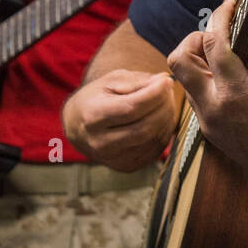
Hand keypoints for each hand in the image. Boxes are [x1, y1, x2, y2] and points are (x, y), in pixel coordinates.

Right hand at [62, 69, 180, 170]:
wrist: (78, 126)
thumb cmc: (96, 98)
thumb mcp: (110, 81)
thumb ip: (137, 81)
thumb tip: (164, 81)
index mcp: (93, 116)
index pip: (131, 108)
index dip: (154, 94)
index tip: (167, 81)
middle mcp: (101, 141)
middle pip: (144, 126)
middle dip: (163, 106)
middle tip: (169, 91)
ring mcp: (113, 158)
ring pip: (152, 139)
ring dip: (166, 118)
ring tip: (166, 102)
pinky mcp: (126, 166)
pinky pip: (155, 150)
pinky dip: (163, 132)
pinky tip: (161, 118)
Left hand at [167, 0, 247, 205]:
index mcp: (236, 96)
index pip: (214, 46)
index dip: (219, 19)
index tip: (230, 6)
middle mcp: (213, 109)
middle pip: (179, 61)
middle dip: (194, 39)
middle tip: (219, 33)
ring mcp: (207, 121)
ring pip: (183, 78)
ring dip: (198, 59)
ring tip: (227, 51)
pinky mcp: (207, 128)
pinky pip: (194, 94)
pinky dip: (204, 77)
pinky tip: (228, 73)